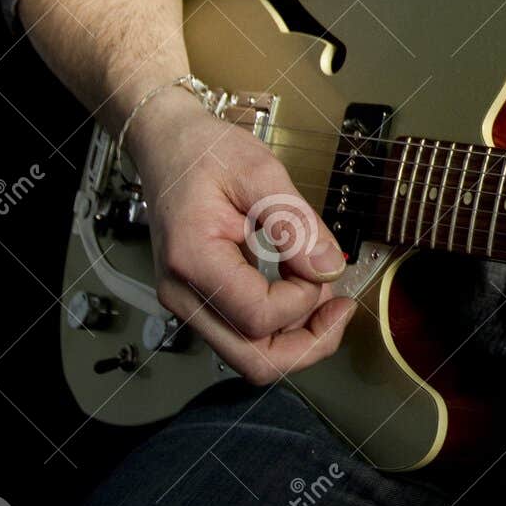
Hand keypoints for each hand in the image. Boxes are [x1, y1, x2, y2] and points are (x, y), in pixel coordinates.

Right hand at [131, 91, 355, 385]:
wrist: (165, 144)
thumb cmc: (204, 152)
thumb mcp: (260, 172)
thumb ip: (297, 225)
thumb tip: (330, 269)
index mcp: (193, 259)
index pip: (259, 318)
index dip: (303, 300)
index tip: (319, 264)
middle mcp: (183, 294)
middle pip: (255, 362)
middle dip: (310, 343)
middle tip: (340, 306)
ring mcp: (189, 303)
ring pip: (253, 358)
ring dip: (299, 338)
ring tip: (323, 293)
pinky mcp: (201, 303)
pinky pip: (247, 338)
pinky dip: (284, 327)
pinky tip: (302, 291)